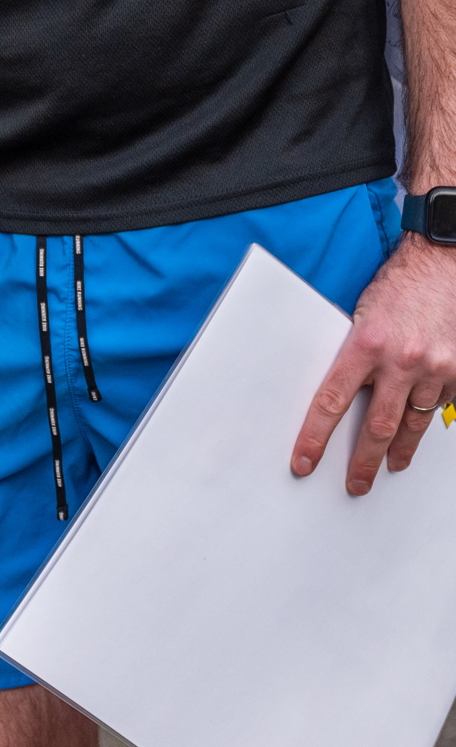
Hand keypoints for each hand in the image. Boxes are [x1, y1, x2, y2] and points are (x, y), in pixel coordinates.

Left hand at [292, 233, 455, 493]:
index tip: (304, 462)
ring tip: (391, 466)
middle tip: (355, 485)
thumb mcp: (363, 315)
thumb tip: (342, 393)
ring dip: (400, 451)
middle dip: (363, 462)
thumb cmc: (398, 284)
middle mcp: (400, 360)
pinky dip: (431, 417)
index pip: (331, 402)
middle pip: (377, 428)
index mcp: (365, 344)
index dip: (315, 437)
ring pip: (414, 425)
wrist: (443, 262)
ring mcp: (435, 369)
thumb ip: (355, 355)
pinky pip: (442, 406)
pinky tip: (423, 427)